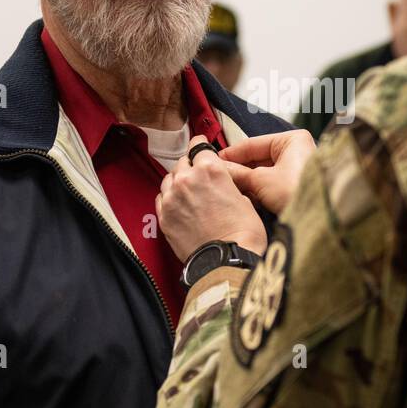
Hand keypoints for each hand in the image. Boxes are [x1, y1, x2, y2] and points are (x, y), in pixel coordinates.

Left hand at [157, 136, 266, 262]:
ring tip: (188, 192)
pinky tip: (178, 204)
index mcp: (210, 169)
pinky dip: (169, 198)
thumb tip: (222, 186)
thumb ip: (227, 185)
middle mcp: (187, 179)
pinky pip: (161, 198)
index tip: (200, 147)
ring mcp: (172, 198)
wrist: (226, 262)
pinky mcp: (164, 216)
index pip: (198, 145)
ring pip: (169, 179)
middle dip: (191, 167)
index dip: (200, 145)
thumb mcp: (245, 199)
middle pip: (182, 162)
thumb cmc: (243, 234)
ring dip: (178, 181)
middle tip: (199, 176)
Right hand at [217, 130, 316, 214]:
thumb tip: (220, 169)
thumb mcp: (261, 180)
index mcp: (291, 140)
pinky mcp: (296, 187)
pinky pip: (271, 185)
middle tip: (220, 179)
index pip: (253, 143)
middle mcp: (296, 152)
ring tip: (230, 189)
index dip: (231, 154)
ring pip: (263, 174)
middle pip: (258, 159)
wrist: (320, 218)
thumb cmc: (299, 191)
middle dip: (239, 171)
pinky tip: (245, 199)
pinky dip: (258, 192)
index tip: (214, 161)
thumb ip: (238, 174)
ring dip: (247, 183)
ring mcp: (297, 170)